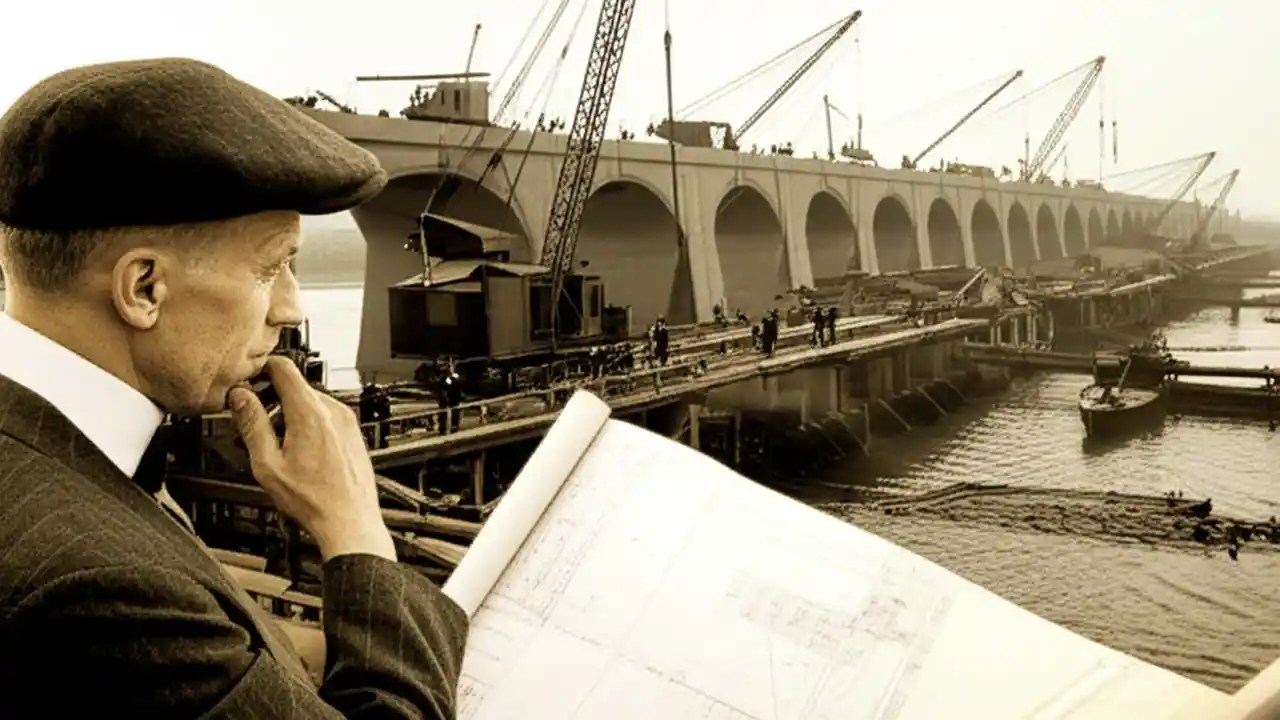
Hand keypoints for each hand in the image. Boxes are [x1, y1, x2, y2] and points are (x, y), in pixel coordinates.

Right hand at [228, 356, 395, 561]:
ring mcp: (347, 421)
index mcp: (310, 412)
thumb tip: (240, 398)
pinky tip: (303, 452)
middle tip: (257, 422)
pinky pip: (327, 416)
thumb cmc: (313, 500)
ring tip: (280, 445)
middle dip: (273, 399)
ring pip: (312, 401)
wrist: (350, 521)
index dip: (261, 369)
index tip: (248, 379)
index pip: (283, 367)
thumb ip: (252, 425)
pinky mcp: (353, 433)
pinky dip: (310, 424)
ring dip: (291, 413)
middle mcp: (333, 410)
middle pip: (296, 385)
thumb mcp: (268, 464)